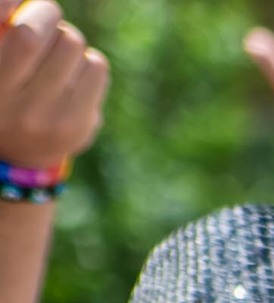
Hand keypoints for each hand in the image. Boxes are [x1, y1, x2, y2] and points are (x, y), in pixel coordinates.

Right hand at [0, 3, 104, 171]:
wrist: (17, 149)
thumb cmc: (1, 86)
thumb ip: (2, 26)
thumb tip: (22, 1)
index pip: (17, 33)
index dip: (18, 6)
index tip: (23, 2)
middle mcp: (5, 103)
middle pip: (40, 34)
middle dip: (47, 16)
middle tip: (44, 18)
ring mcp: (43, 120)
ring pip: (72, 45)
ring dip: (67, 39)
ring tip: (56, 52)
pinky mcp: (76, 127)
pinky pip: (96, 66)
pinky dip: (86, 59)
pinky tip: (72, 73)